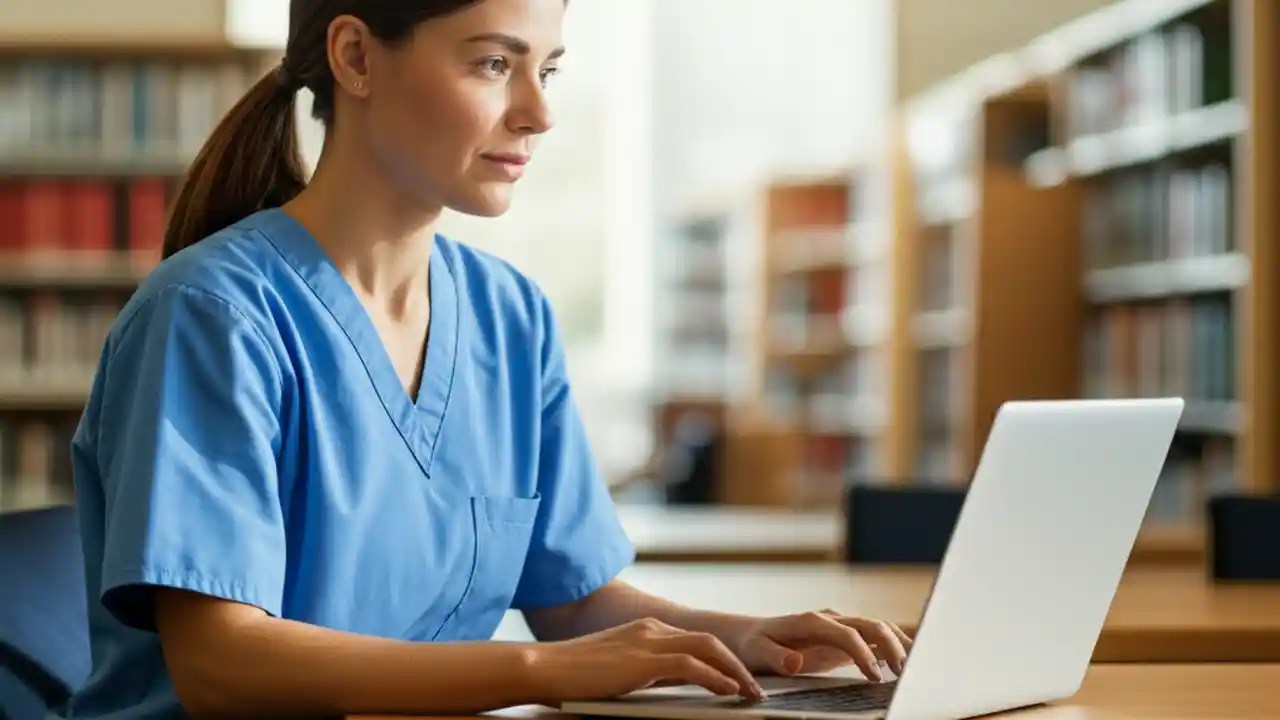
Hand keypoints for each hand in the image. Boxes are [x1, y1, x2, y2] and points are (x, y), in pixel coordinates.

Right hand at [528, 617, 767, 703]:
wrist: (543, 667)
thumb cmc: (571, 675)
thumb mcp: (616, 670)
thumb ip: (643, 671)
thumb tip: (667, 685)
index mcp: (645, 629)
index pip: (695, 640)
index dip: (721, 659)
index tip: (737, 679)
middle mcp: (652, 628)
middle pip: (709, 641)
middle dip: (736, 664)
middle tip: (754, 688)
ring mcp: (648, 641)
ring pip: (708, 648)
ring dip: (734, 671)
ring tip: (751, 693)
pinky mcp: (644, 660)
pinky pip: (692, 666)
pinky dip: (715, 678)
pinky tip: (728, 692)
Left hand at [723, 609, 912, 681]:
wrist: (750, 635)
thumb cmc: (753, 644)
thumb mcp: (756, 651)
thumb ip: (776, 656)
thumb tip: (797, 661)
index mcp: (811, 621)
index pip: (847, 633)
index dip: (864, 653)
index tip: (875, 676)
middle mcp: (829, 619)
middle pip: (870, 624)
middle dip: (891, 644)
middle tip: (905, 672)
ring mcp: (839, 626)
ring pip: (877, 627)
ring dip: (898, 643)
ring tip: (914, 666)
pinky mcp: (844, 637)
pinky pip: (874, 637)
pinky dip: (893, 644)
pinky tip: (908, 658)